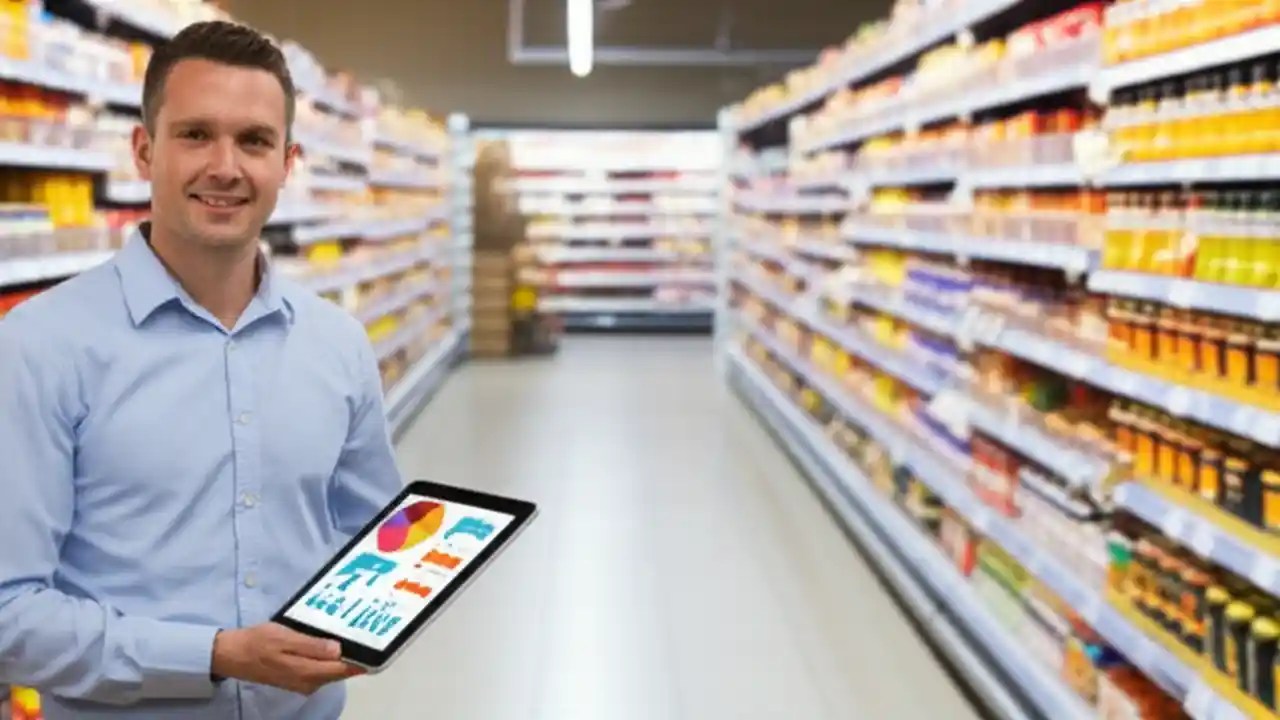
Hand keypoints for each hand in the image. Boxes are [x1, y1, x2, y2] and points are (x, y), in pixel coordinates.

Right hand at [211, 623, 364, 695]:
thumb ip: (312, 646)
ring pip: (330, 668)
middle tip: (365, 627)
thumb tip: (338, 650)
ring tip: (351, 629)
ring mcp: (303, 682)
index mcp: (308, 673)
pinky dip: (327, 655)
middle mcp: (309, 682)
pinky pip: (320, 667)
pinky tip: (329, 639)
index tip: (376, 641)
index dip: (362, 658)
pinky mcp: (297, 677)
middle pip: (340, 669)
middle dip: (353, 652)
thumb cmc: (258, 642)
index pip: (345, 669)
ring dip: (340, 653)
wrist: (232, 654)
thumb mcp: (285, 638)